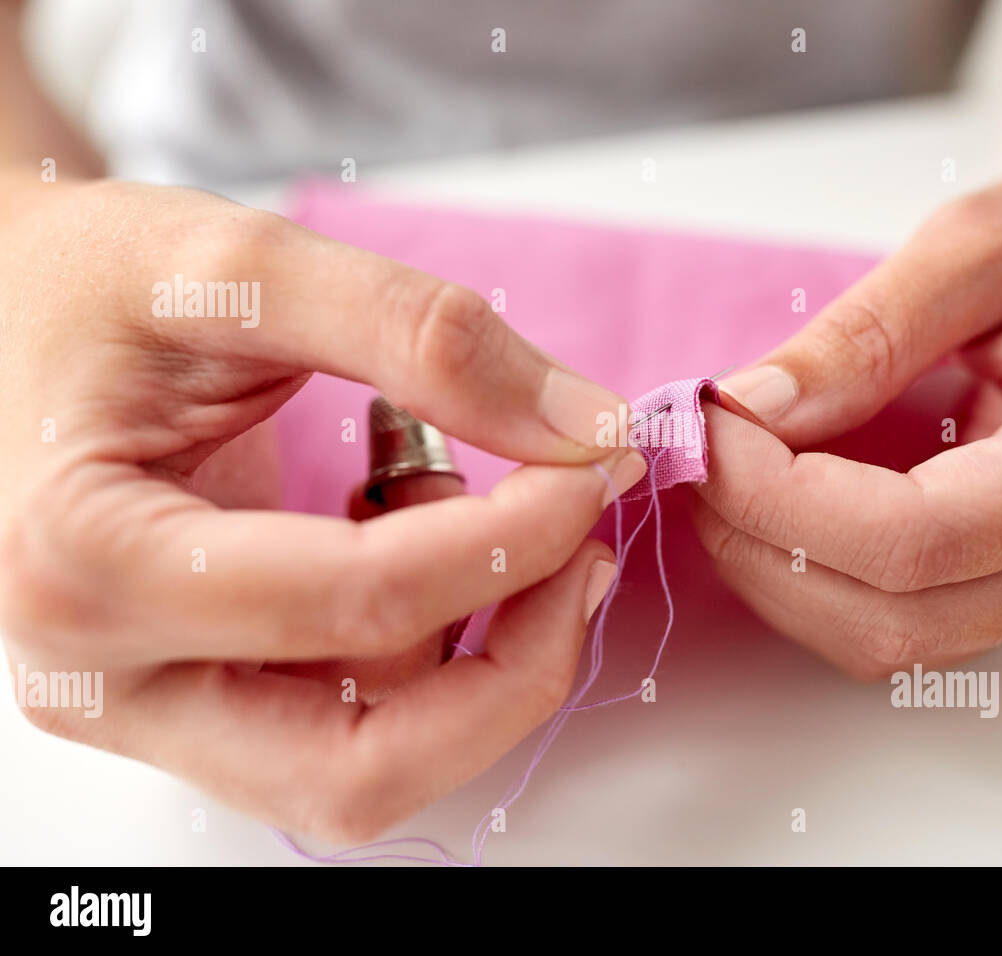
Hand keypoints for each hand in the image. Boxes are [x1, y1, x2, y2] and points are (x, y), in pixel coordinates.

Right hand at [0, 174, 644, 840]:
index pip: (354, 602)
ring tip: (479, 511)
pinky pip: (350, 725)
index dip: (510, 537)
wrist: (3, 314)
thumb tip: (581, 425)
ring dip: (476, 667)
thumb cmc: (83, 284)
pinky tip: (421, 532)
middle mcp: (108, 677)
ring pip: (365, 770)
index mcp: (89, 562)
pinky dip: (431, 651)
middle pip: (362, 765)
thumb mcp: (237, 266)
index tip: (592, 461)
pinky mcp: (196, 698)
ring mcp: (151, 704)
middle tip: (581, 553)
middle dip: (512, 669)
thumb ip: (416, 333)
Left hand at [691, 148, 1001, 678]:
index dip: (783, 499)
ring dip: (779, 573)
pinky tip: (775, 504)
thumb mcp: (975, 240)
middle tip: (697, 456)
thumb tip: (744, 414)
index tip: (704, 428)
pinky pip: (901, 620)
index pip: (920, 537)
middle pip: (898, 616)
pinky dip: (815, 575)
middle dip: (765, 546)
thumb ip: (861, 335)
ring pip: (891, 639)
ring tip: (725, 476)